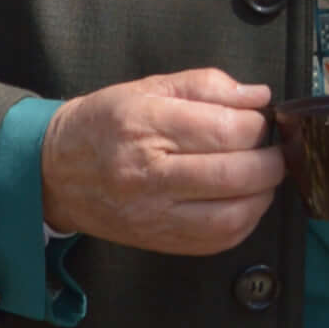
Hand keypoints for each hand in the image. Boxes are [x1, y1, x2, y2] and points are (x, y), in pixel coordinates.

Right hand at [39, 70, 282, 255]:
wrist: (56, 171)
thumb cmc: (104, 125)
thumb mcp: (149, 87)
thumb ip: (207, 86)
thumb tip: (258, 97)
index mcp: (146, 125)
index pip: (226, 130)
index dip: (256, 126)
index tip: (258, 120)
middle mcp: (148, 174)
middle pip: (234, 174)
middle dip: (269, 162)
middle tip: (272, 151)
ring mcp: (154, 214)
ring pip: (231, 215)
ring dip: (262, 196)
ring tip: (261, 177)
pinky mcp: (160, 241)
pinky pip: (219, 240)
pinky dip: (245, 222)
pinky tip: (243, 202)